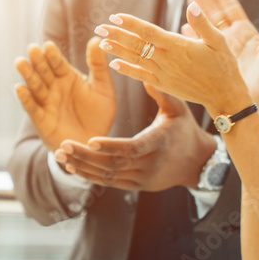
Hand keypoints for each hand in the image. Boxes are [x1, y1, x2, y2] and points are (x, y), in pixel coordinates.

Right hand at [14, 38, 115, 151]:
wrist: (94, 144)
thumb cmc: (99, 115)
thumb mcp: (103, 88)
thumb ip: (98, 65)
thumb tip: (96, 39)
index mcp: (67, 77)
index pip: (58, 62)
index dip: (53, 55)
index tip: (48, 46)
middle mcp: (54, 87)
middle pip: (43, 71)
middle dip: (38, 60)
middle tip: (32, 48)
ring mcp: (46, 103)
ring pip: (34, 86)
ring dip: (27, 75)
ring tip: (20, 63)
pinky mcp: (41, 120)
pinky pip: (32, 107)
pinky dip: (25, 98)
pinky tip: (19, 88)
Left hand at [53, 84, 215, 190]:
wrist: (198, 162)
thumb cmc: (185, 129)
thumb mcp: (178, 107)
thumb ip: (161, 91)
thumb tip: (144, 73)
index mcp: (160, 142)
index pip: (133, 148)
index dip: (111, 146)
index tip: (90, 140)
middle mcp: (150, 164)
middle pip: (114, 163)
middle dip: (86, 156)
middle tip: (63, 145)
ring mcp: (143, 178)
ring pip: (108, 175)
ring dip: (82, 167)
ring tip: (60, 155)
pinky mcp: (137, 186)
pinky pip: (110, 183)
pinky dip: (89, 176)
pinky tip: (71, 167)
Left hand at [94, 4, 252, 118]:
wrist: (224, 96)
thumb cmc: (224, 66)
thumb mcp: (219, 41)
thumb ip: (202, 24)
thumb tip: (192, 5)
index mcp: (178, 46)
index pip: (149, 32)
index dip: (131, 24)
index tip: (115, 17)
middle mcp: (167, 60)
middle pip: (137, 45)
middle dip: (117, 35)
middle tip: (100, 27)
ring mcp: (163, 74)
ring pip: (136, 60)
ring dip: (118, 50)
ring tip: (102, 42)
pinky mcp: (164, 84)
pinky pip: (141, 76)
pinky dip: (127, 70)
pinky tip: (114, 64)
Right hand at [183, 0, 258, 110]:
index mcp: (246, 33)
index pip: (230, 9)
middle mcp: (232, 40)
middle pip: (215, 15)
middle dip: (205, 0)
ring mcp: (221, 52)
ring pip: (205, 29)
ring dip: (196, 15)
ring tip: (188, 2)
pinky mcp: (212, 63)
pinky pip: (198, 47)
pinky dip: (190, 37)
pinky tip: (182, 28)